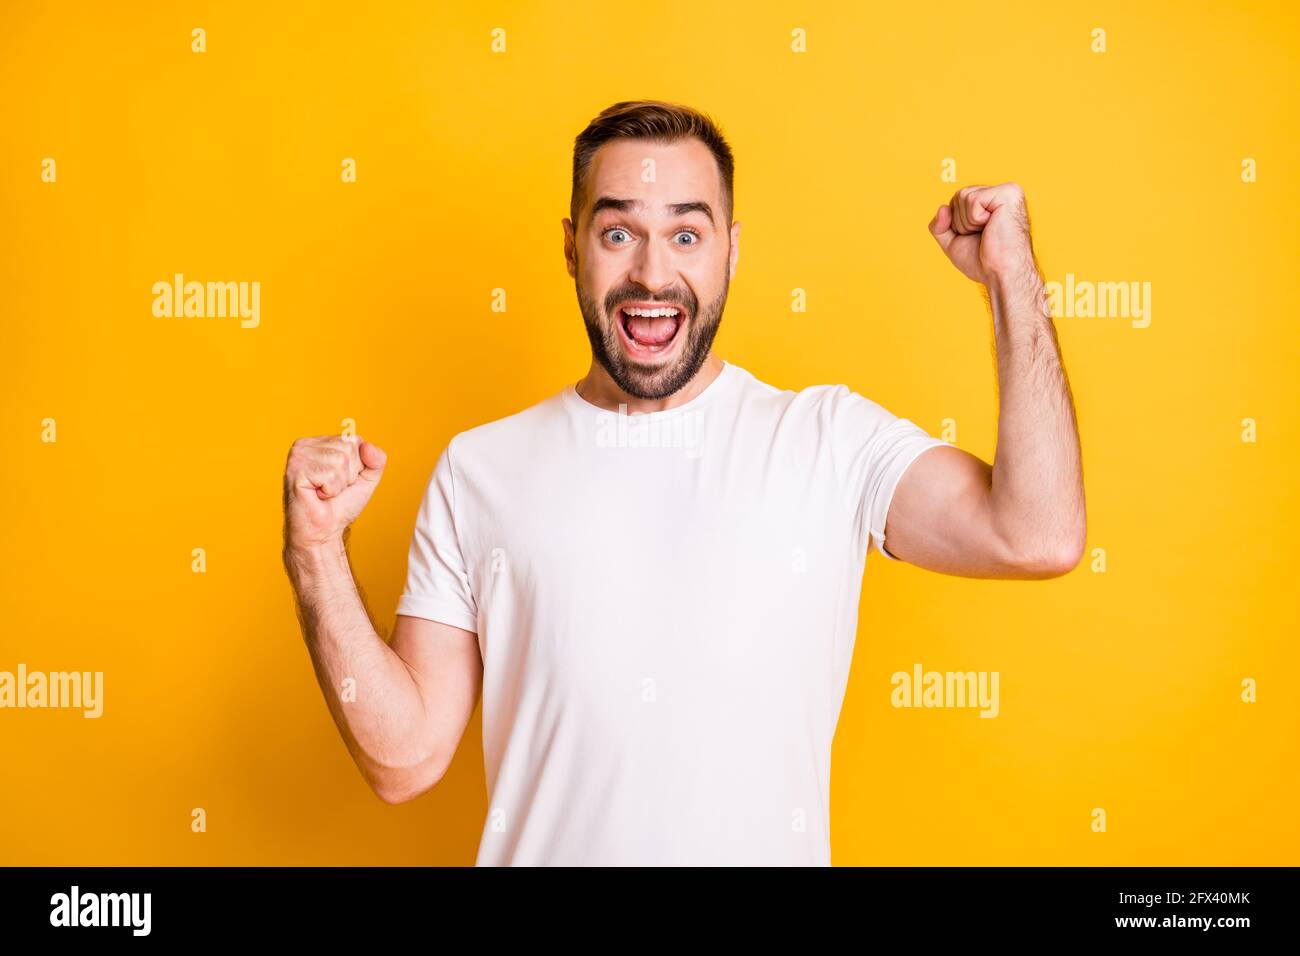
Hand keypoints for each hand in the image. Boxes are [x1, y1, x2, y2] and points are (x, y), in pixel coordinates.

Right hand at [283, 435, 386, 553]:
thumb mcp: (366, 479)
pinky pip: (330, 474)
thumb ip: (376, 459)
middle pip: (348, 449)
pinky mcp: (295, 470)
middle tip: (332, 489)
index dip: (357, 466)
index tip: (341, 480)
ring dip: (338, 484)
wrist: (324, 532)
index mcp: (320, 442)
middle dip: (348, 475)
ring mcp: (298, 456)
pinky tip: (317, 495)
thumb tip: (367, 446)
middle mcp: (306, 445)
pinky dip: (330, 490)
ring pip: (340, 460)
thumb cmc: (340, 505)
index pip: (354, 441)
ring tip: (324, 493)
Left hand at [928, 182, 1034, 286]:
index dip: (957, 223)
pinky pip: (973, 199)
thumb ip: (940, 225)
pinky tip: (992, 227)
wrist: (1001, 274)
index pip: (957, 200)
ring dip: (968, 222)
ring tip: (988, 232)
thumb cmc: (983, 262)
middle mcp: (1002, 192)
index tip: (977, 237)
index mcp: (992, 202)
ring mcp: (1007, 190)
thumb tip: (942, 207)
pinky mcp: (1008, 193)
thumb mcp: (953, 242)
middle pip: (958, 196)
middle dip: (961, 222)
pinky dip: (975, 219)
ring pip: (963, 196)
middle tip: (983, 236)